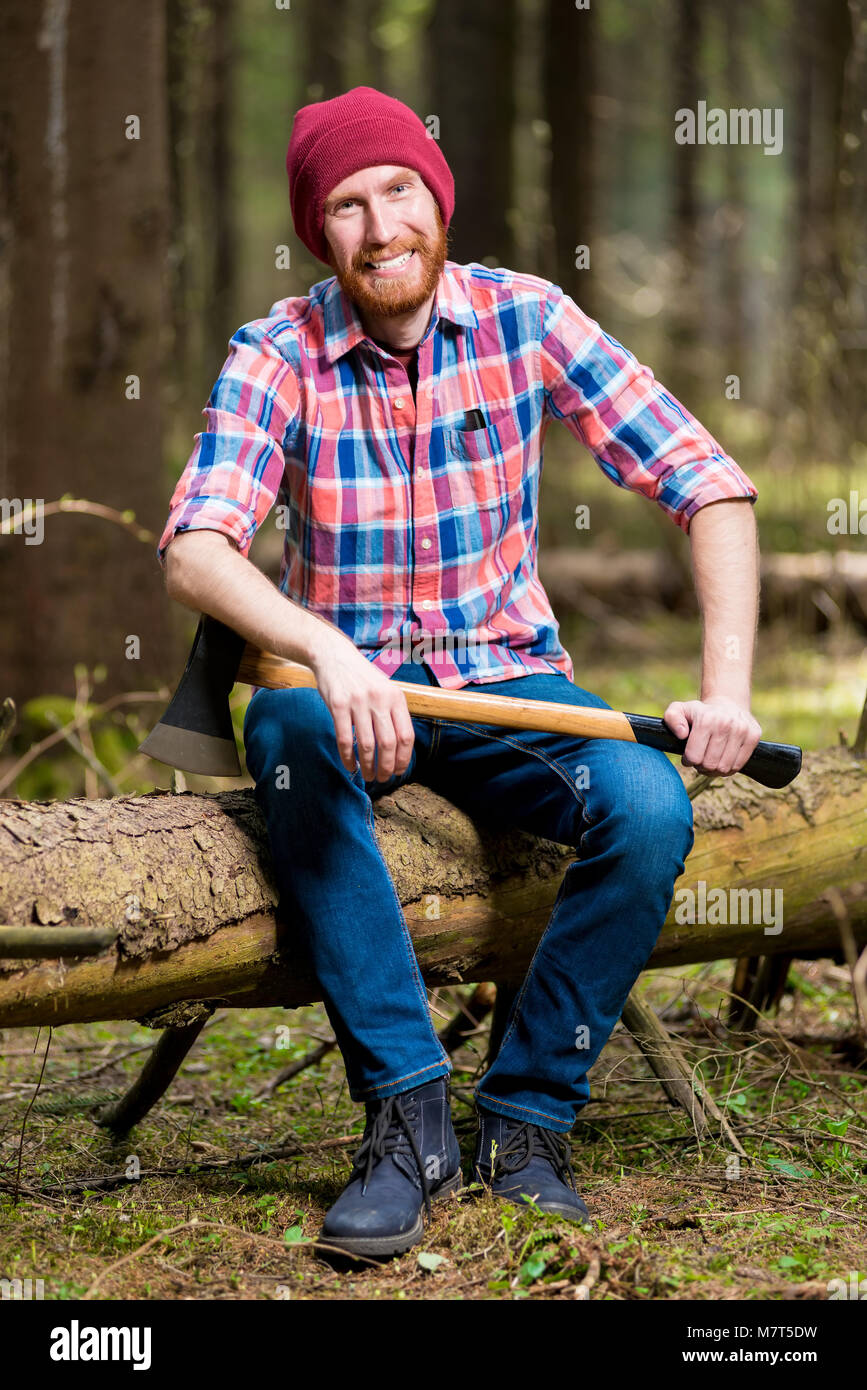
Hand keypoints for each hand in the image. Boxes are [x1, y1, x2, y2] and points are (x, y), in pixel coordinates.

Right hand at [309, 634, 414, 782]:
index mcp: (395, 697)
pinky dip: (348, 757)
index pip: (406, 735)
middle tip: (383, 778)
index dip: (404, 758)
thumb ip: (393, 713)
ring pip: (367, 744)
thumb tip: (401, 747)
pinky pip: (345, 739)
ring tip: (368, 775)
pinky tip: (350, 766)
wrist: (335, 656)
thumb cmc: (362, 678)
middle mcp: (379, 700)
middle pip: (388, 744)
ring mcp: (358, 702)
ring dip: (368, 766)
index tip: (400, 771)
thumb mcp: (385, 689)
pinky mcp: (338, 705)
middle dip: (387, 767)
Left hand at [663, 695, 761, 777]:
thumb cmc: (700, 712)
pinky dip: (728, 768)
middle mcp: (726, 724)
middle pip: (709, 764)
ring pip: (724, 768)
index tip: (689, 756)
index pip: (694, 757)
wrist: (728, 703)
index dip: (688, 761)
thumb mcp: (679, 710)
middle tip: (700, 759)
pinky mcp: (754, 736)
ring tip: (711, 760)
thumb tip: (682, 734)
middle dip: (701, 766)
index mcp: (706, 720)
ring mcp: (742, 730)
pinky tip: (723, 759)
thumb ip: (672, 718)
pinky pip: (738, 766)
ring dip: (715, 769)